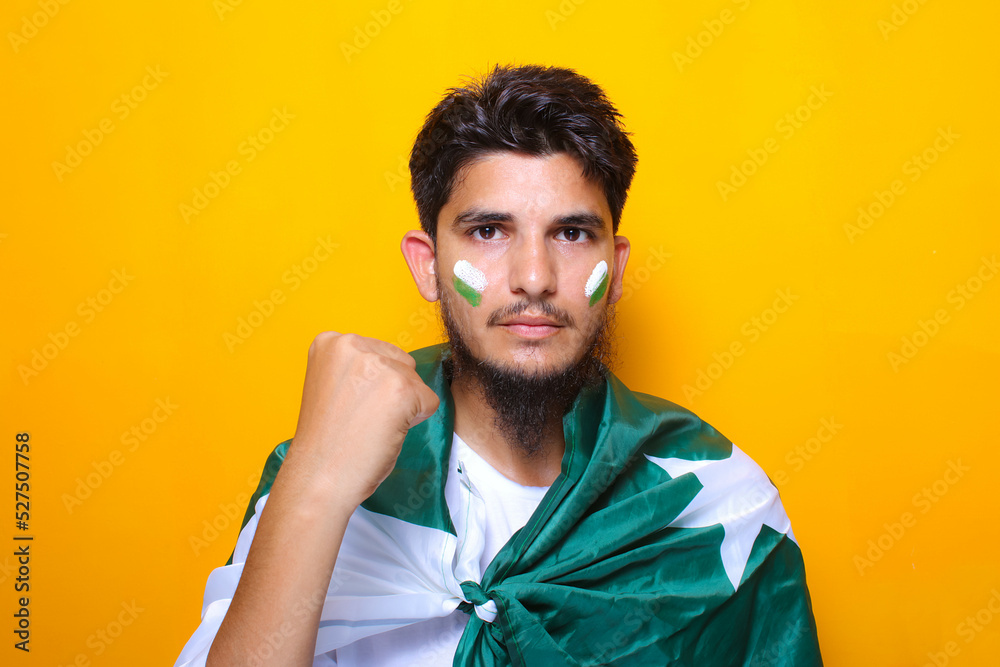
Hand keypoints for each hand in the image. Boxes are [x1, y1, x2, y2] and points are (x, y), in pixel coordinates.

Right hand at [287, 332, 439, 506]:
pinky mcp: (402, 388)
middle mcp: (352, 344)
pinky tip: (384, 433)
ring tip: (370, 427)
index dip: (371, 385)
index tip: (349, 406)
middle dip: (391, 392)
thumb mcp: (333, 385)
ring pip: (416, 382)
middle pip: (401, 363)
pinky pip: (429, 401)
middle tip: (361, 419)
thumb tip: (400, 368)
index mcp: (331, 341)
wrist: (318, 478)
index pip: (378, 352)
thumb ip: (358, 368)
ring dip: (402, 407)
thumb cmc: (326, 440)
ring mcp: (378, 364)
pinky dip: (414, 421)